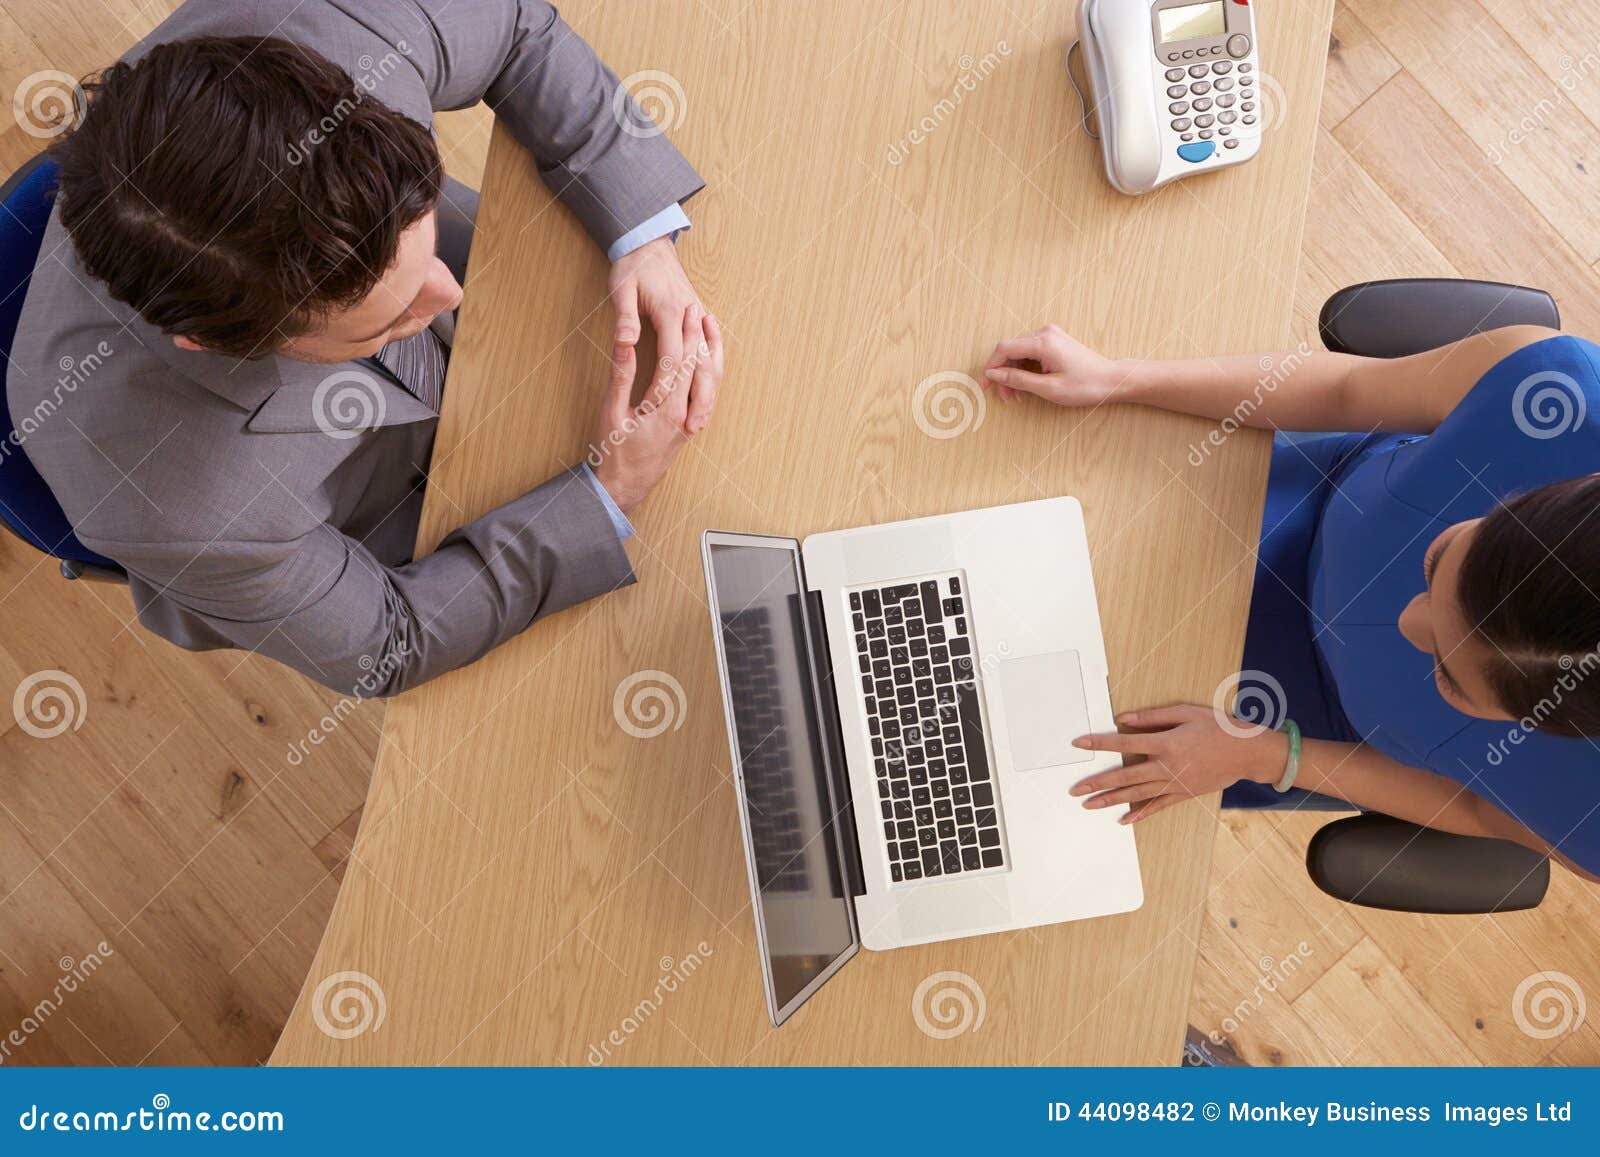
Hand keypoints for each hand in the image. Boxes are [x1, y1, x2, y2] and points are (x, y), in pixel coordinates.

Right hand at [591, 316, 723, 513]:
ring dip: (710, 353)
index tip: (686, 307)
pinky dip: (707, 372)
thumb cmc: (614, 452)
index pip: (684, 362)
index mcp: (668, 410)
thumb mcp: (612, 411)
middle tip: (698, 308)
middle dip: (700, 336)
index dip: (686, 332)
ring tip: (709, 327)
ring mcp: (690, 424)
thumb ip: (622, 375)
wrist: (624, 488)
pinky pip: (705, 395)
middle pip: (701, 368)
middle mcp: (686, 416)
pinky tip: (705, 360)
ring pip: (709, 382)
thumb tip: (625, 342)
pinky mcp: (688, 428)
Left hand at [608, 237, 715, 432]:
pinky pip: (711, 353)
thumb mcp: (621, 289)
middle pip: (699, 365)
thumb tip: (625, 342)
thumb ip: (625, 318)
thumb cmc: (632, 267)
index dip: (662, 384)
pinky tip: (706, 397)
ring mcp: (697, 319)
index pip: (671, 356)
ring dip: (708, 393)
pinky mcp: (698, 321)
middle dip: (696, 398)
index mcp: (670, 312)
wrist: (649, 243)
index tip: (654, 408)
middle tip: (689, 428)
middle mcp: (690, 317)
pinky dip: (711, 376)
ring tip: (701, 421)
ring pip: (710, 362)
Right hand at [982, 324, 1117, 405]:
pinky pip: (1030, 351)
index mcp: (1043, 342)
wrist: (1111, 380)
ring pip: (1019, 352)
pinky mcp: (1054, 340)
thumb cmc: (1086, 385)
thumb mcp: (1048, 388)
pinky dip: (1024, 368)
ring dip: (1013, 372)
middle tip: (1004, 396)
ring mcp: (1050, 335)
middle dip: (1003, 373)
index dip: (991, 366)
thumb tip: (994, 374)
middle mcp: (1045, 332)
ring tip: (1015, 395)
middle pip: (1010, 350)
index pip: (1004, 348)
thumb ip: (1018, 379)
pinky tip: (1026, 385)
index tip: (987, 384)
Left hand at [1068, 704, 1286, 823]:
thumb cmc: (1219, 727)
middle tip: (1074, 789)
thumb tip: (1124, 719)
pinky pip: (1157, 806)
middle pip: (1124, 776)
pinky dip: (1140, 814)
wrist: (1248, 753)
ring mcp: (1175, 784)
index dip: (1099, 742)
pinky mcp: (1183, 794)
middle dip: (1097, 783)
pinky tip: (1123, 819)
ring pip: (1136, 795)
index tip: (1079, 743)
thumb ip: (1153, 716)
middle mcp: (1167, 767)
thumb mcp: (1186, 713)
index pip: (1124, 743)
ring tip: (1088, 805)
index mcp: (1166, 743)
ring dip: (1111, 800)